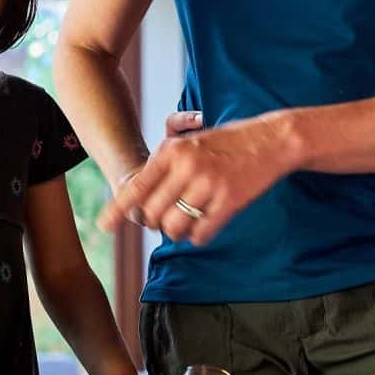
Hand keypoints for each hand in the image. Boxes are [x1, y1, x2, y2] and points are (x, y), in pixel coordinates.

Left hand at [98, 113, 297, 245]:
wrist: (271, 140)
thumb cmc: (228, 142)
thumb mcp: (191, 143)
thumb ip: (166, 166)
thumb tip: (141, 199)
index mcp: (172, 151)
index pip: (136, 187)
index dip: (117, 210)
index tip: (103, 226)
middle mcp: (186, 167)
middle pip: (153, 214)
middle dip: (156, 223)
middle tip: (167, 220)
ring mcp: (208, 185)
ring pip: (175, 227)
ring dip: (178, 232)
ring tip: (188, 224)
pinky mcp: (228, 201)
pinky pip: (201, 232)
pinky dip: (199, 235)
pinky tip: (206, 225)